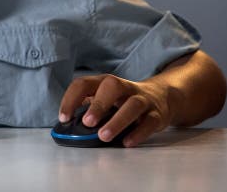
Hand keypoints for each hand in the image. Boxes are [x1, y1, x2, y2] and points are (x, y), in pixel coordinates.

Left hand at [58, 74, 172, 146]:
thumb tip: (69, 126)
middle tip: (87, 123)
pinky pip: (149, 122)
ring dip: (117, 121)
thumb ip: (88, 108)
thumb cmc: (123, 100)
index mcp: (105, 83)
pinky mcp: (157, 115)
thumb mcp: (104, 98)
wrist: (162, 96)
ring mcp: (142, 100)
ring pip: (133, 105)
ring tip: (103, 136)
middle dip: (98, 104)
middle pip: (112, 86)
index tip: (64, 118)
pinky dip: (138, 133)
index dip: (71, 99)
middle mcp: (124, 87)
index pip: (84, 83)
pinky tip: (126, 142)